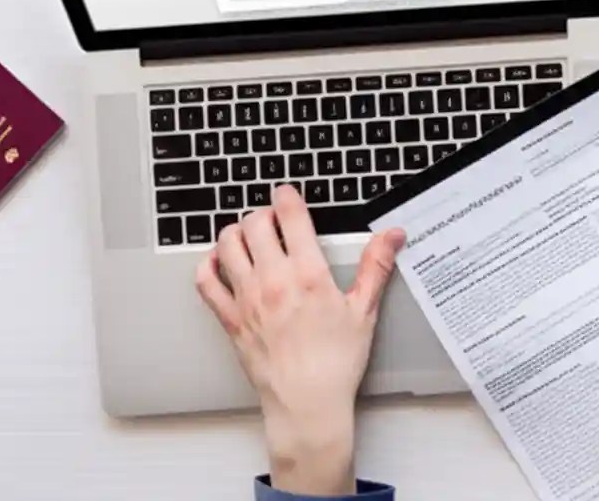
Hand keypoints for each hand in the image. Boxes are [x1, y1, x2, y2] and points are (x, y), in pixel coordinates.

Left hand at [195, 185, 404, 495]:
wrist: (307, 403)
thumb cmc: (336, 363)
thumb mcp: (364, 310)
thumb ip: (376, 266)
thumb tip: (391, 236)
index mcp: (309, 275)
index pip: (290, 217)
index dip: (286, 197)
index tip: (286, 193)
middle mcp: (274, 281)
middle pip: (254, 225)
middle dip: (263, 214)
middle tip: (271, 218)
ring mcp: (247, 299)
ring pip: (228, 245)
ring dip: (236, 232)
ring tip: (248, 235)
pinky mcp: (230, 319)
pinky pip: (207, 282)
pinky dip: (209, 265)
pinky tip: (220, 262)